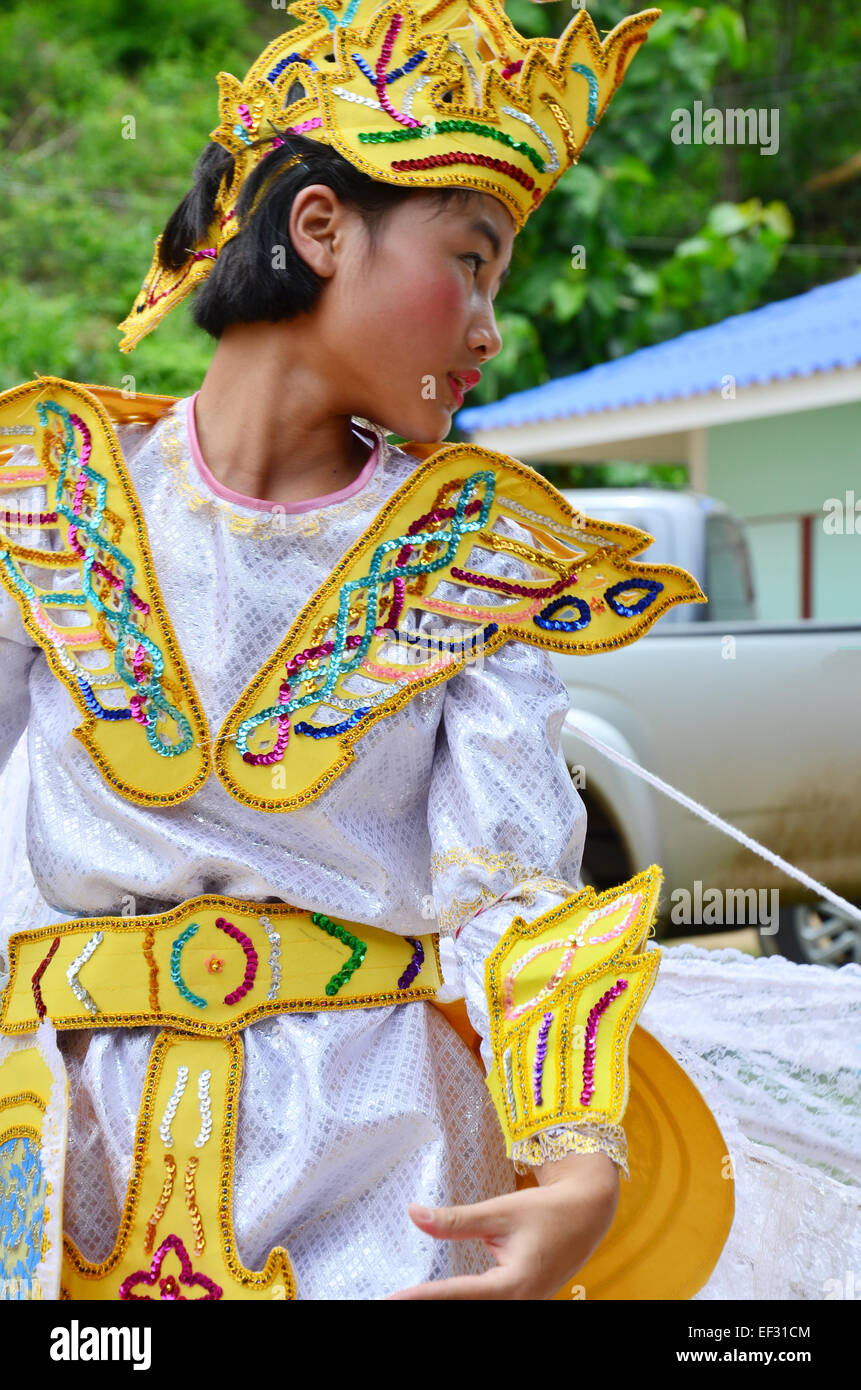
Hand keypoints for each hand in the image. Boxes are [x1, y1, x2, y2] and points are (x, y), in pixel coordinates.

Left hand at [386, 1151, 618, 1299]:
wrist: (587, 1215)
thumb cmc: (545, 1211)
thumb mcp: (499, 1211)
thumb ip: (456, 1219)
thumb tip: (413, 1214)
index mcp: (514, 1286)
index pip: (459, 1294)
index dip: (423, 1297)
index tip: (393, 1298)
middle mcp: (518, 1304)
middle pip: (466, 1309)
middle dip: (431, 1305)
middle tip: (391, 1301)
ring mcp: (521, 1307)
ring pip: (476, 1310)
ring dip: (444, 1304)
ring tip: (408, 1299)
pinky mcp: (520, 1301)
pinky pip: (485, 1305)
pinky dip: (460, 1301)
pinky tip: (436, 1297)